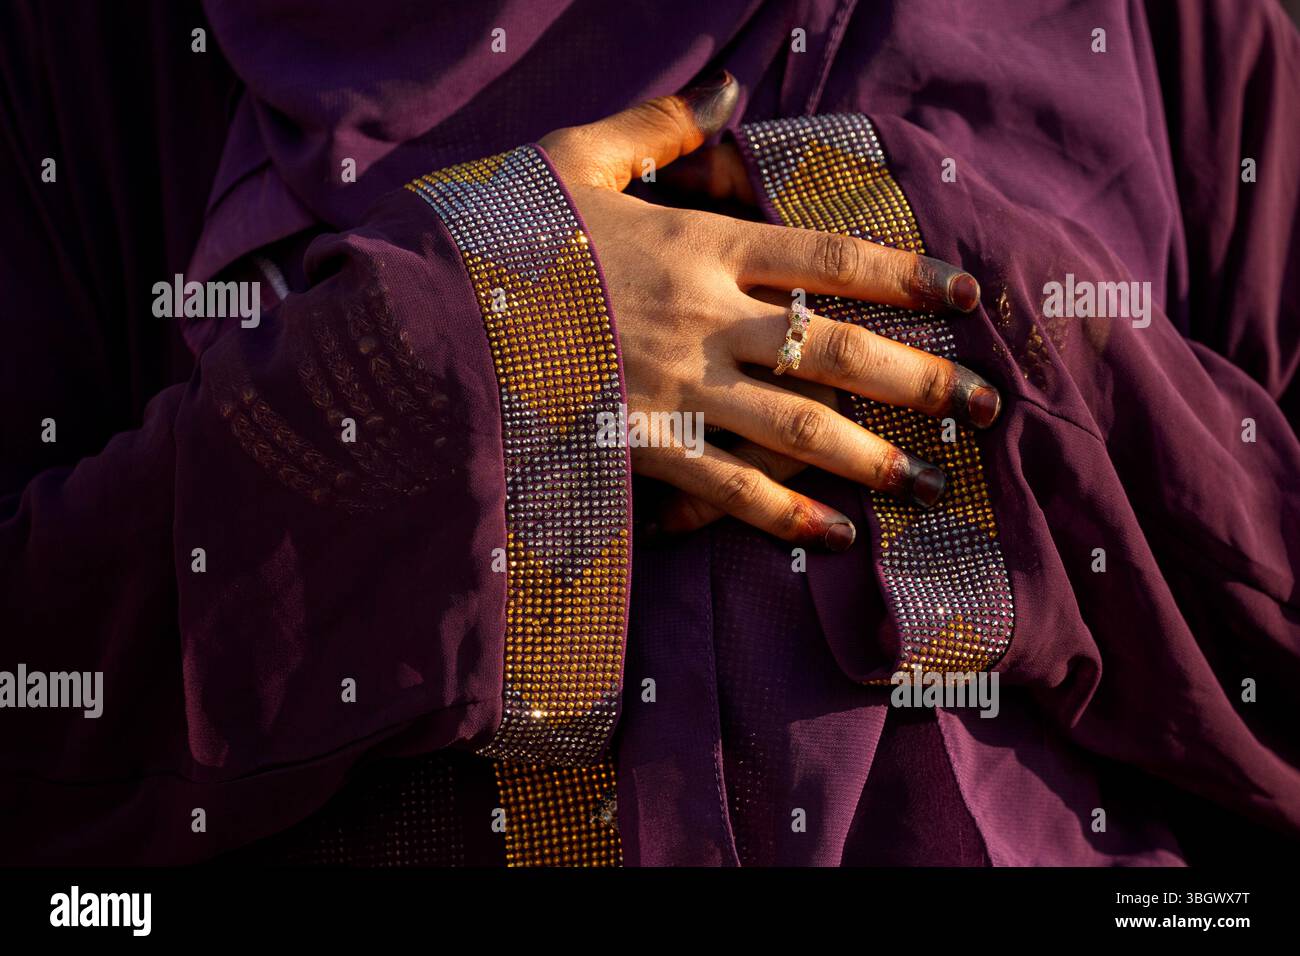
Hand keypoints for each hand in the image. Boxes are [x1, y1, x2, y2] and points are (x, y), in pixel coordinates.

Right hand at [539, 72, 1000, 551]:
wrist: (426, 316)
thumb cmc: (502, 234)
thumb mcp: (574, 159)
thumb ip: (658, 126)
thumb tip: (727, 82)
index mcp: (698, 243)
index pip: (834, 257)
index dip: (912, 277)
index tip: (970, 299)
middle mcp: (704, 318)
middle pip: (839, 349)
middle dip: (924, 381)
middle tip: (987, 407)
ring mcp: (676, 389)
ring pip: (801, 426)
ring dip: (877, 457)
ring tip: (937, 480)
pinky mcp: (641, 448)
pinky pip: (730, 489)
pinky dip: (786, 515)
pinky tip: (837, 533)